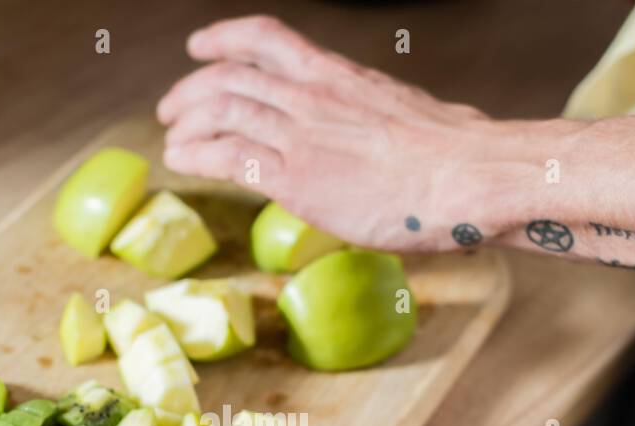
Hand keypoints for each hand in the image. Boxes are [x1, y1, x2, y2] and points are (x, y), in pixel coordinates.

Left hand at [157, 15, 525, 252]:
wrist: (463, 176)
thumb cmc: (452, 155)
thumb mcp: (404, 115)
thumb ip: (371, 120)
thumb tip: (379, 143)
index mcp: (338, 75)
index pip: (267, 39)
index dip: (224, 38)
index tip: (199, 47)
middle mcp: (311, 96)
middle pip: (229, 77)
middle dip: (190, 90)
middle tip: (172, 108)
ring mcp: (301, 134)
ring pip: (220, 111)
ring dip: (186, 124)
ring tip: (172, 140)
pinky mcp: (295, 178)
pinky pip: (226, 155)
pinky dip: (195, 154)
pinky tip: (182, 161)